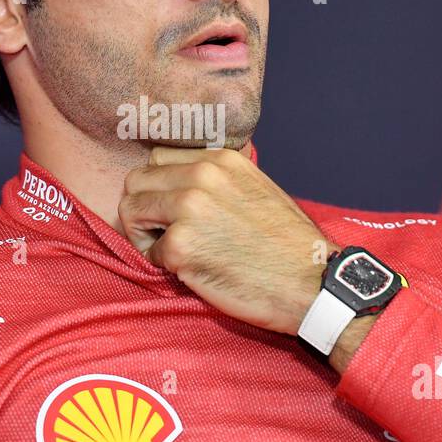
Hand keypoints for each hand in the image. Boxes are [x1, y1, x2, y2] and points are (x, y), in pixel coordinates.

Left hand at [118, 145, 335, 334]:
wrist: (312, 283)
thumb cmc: (285, 244)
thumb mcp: (255, 188)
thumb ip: (217, 178)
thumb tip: (180, 181)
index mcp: (220, 159)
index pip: (158, 158)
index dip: (159, 186)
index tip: (171, 208)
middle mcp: (202, 176)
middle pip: (136, 181)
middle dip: (144, 208)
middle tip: (165, 233)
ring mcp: (189, 209)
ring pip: (129, 211)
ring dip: (144, 234)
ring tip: (173, 250)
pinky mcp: (181, 245)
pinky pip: (148, 252)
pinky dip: (163, 265)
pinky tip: (192, 270)